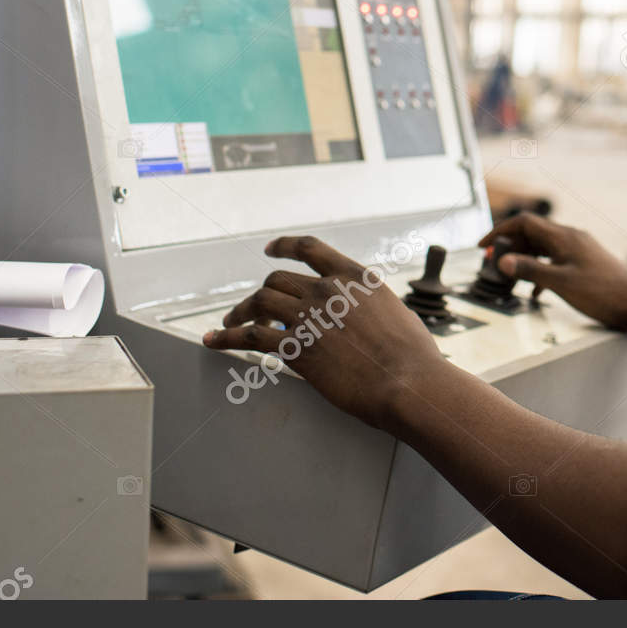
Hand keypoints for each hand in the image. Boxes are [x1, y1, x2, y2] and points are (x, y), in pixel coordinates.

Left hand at [201, 235, 444, 431]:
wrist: (407, 381)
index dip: (284, 246)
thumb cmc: (413, 356)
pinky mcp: (294, 347)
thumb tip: (366, 316)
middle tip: (250, 308)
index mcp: (354, 277)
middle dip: (260, 294)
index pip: (310, 249)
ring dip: (239, 311)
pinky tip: (213, 340)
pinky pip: (249, 336)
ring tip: (228, 323)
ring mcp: (308, 316)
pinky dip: (226, 337)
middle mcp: (327, 290)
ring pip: (259, 302)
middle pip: (277, 280)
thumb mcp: (394, 313)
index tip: (269, 250)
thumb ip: (370, 308)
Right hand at [480, 213, 626, 330]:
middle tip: (494, 263)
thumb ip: (531, 270)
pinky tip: (537, 291)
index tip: (483, 246)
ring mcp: (579, 250)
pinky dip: (541, 271)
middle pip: (533, 233)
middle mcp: (571, 238)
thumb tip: (504, 260)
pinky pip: (556, 260)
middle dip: (510, 245)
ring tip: (512, 276)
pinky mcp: (585, 263)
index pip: (524, 222)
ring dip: (525, 258)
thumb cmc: (604, 294)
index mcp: (564, 237)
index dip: (500, 231)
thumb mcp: (561, 283)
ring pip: (544, 247)